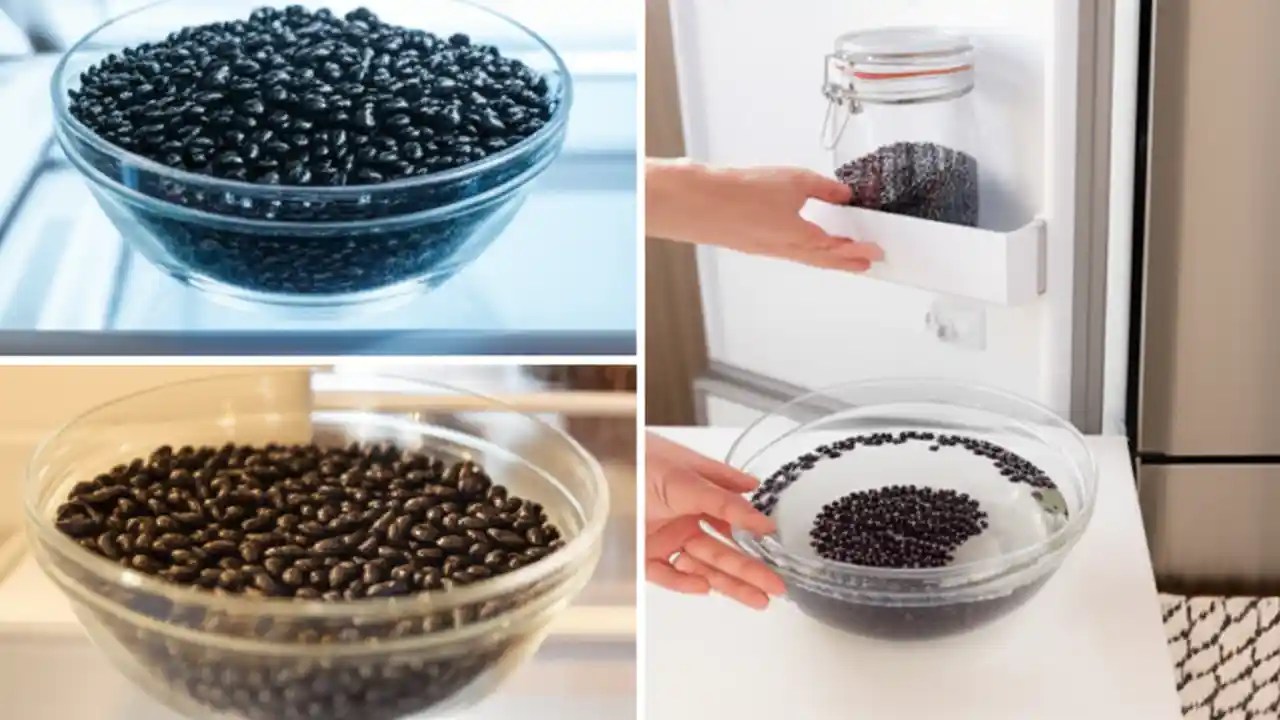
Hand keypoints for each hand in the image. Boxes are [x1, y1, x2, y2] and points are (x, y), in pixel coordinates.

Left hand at [645, 433, 785, 608]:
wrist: (607, 466)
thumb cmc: (645, 462)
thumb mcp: (688, 477)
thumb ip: (724, 497)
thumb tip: (761, 508)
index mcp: (702, 499)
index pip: (735, 526)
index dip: (756, 541)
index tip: (777, 552)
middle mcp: (687, 521)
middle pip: (723, 552)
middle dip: (750, 571)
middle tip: (776, 587)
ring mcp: (667, 540)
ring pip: (703, 567)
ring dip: (729, 583)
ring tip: (758, 599)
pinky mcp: (645, 555)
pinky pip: (667, 575)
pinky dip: (684, 583)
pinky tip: (704, 586)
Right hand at [646, 159, 883, 271]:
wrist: (702, 205)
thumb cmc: (742, 195)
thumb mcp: (795, 182)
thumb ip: (824, 189)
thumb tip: (844, 195)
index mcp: (803, 239)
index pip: (839, 249)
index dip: (860, 250)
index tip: (876, 252)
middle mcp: (788, 249)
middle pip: (825, 261)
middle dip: (847, 262)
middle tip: (865, 264)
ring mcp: (770, 249)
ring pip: (807, 257)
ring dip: (828, 258)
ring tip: (842, 256)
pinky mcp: (755, 242)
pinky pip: (789, 251)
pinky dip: (807, 250)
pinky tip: (806, 240)